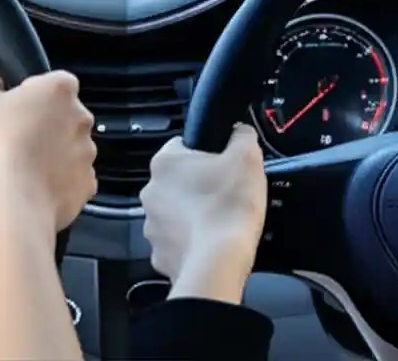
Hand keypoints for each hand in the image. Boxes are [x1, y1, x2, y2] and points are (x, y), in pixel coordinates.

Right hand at [0, 71, 96, 235]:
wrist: (12, 205)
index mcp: (60, 89)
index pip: (54, 82)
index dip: (33, 96)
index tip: (14, 112)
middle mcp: (82, 118)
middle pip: (64, 116)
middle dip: (45, 125)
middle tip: (15, 141)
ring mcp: (89, 154)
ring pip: (70, 148)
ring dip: (53, 154)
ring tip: (23, 170)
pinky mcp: (88, 185)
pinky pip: (72, 178)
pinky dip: (58, 182)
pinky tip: (35, 189)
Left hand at [140, 123, 266, 303]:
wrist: (217, 264)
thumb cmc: (230, 205)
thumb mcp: (247, 157)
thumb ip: (241, 136)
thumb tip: (239, 132)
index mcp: (165, 162)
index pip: (182, 146)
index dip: (206, 154)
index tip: (223, 166)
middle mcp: (150, 191)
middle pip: (177, 181)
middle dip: (198, 187)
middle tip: (225, 195)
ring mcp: (151, 225)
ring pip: (174, 213)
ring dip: (192, 215)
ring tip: (219, 223)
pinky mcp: (158, 254)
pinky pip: (176, 242)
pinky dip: (190, 244)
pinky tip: (210, 245)